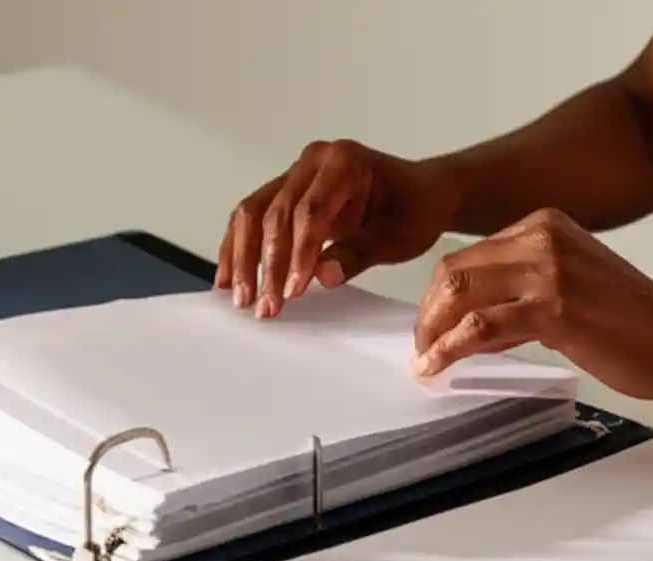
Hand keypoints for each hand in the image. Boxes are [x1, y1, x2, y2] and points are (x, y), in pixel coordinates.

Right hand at [215, 139, 455, 317]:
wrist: (422, 193)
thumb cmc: (415, 209)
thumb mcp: (398, 236)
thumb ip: (358, 254)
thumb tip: (322, 276)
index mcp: (344, 161)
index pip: (309, 210)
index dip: (298, 253)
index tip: (293, 291)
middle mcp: (313, 161)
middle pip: (274, 212)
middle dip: (266, 264)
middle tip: (264, 306)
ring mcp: (295, 174)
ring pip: (252, 213)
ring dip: (243, 258)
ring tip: (241, 298)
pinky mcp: (285, 192)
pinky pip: (252, 217)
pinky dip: (238, 248)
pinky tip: (230, 279)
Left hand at [411, 208, 652, 399]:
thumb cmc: (634, 323)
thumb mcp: (569, 289)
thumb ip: (521, 295)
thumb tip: (475, 324)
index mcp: (544, 226)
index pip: (467, 256)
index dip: (438, 297)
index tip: (431, 327)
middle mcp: (542, 238)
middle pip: (453, 271)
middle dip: (428, 314)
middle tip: (422, 347)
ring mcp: (548, 270)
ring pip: (459, 294)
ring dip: (432, 331)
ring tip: (426, 359)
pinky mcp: (553, 308)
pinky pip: (480, 326)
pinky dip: (449, 349)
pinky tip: (436, 366)